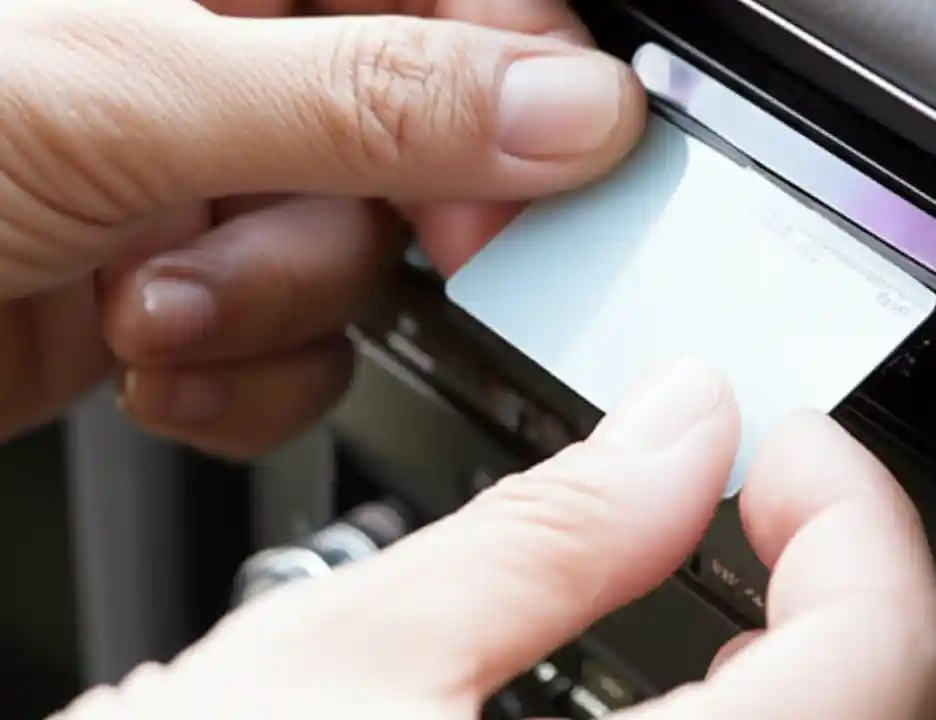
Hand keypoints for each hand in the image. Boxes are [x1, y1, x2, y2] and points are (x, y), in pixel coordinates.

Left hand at [0, 0, 643, 455]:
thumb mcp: (122, 94)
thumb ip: (372, 97)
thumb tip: (572, 106)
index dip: (526, 61)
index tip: (560, 151)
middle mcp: (218, 56)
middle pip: (427, 130)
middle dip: (383, 209)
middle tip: (391, 241)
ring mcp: (198, 177)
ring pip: (358, 252)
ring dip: (274, 300)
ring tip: (159, 296)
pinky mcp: (173, 286)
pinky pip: (295, 340)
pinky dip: (243, 375)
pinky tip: (152, 356)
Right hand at [54, 361, 935, 718]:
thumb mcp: (335, 669)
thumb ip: (543, 535)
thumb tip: (676, 423)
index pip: (880, 657)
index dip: (856, 518)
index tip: (789, 449)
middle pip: (883, 713)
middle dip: (833, 584)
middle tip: (750, 500)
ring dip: (802, 663)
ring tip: (712, 586)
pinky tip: (673, 698)